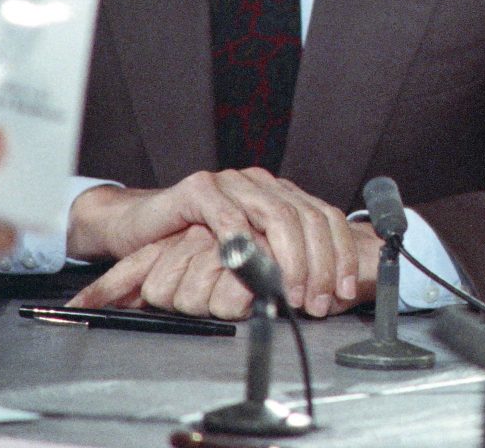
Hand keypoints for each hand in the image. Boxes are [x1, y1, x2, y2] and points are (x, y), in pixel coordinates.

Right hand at [69, 169, 363, 313]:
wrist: (142, 228)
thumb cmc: (196, 246)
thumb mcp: (250, 256)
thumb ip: (283, 264)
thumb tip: (325, 295)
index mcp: (281, 195)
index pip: (325, 217)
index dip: (339, 254)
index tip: (342, 290)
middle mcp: (262, 185)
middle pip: (307, 218)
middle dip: (318, 264)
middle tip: (315, 301)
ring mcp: (232, 184)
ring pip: (277, 215)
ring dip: (288, 259)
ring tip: (289, 291)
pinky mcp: (198, 191)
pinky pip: (226, 215)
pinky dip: (241, 241)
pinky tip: (248, 266)